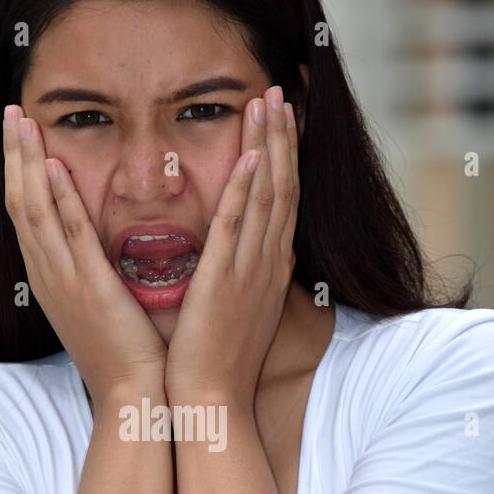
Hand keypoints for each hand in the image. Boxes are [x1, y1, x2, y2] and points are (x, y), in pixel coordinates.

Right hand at [3, 105, 168, 405]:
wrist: (133, 398)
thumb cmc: (127, 356)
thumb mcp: (103, 305)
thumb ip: (97, 271)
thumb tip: (101, 248)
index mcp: (52, 278)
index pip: (29, 213)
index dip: (22, 171)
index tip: (21, 135)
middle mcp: (48, 276)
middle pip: (20, 203)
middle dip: (15, 156)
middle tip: (12, 113)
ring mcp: (63, 282)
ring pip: (34, 210)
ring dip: (27, 163)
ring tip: (22, 122)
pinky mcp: (88, 289)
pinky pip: (69, 235)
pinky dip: (58, 198)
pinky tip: (55, 165)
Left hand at [164, 84, 299, 407]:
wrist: (211, 401)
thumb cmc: (216, 362)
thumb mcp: (234, 308)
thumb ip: (236, 274)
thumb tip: (234, 255)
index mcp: (268, 267)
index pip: (280, 201)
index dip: (283, 157)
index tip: (280, 120)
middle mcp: (267, 263)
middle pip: (282, 186)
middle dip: (282, 137)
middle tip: (279, 92)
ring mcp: (250, 270)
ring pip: (267, 196)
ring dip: (269, 146)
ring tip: (268, 102)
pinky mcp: (225, 281)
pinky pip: (239, 226)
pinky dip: (246, 189)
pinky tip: (250, 155)